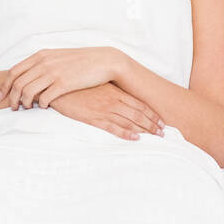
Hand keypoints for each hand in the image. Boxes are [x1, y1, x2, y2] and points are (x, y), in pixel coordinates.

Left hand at [0, 47, 123, 109]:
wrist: (103, 61)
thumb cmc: (80, 61)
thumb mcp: (57, 57)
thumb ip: (42, 64)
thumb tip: (28, 76)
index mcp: (41, 55)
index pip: (14, 71)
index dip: (4, 86)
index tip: (0, 97)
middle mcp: (44, 63)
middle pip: (18, 83)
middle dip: (12, 98)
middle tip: (13, 108)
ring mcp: (54, 73)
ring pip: (28, 92)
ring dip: (25, 104)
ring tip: (28, 109)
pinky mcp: (64, 84)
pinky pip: (45, 98)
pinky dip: (41, 105)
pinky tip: (45, 107)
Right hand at [49, 83, 164, 140]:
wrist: (59, 88)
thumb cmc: (78, 85)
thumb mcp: (97, 84)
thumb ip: (111, 90)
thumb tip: (122, 96)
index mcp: (114, 91)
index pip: (139, 103)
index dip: (152, 113)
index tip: (161, 121)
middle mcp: (112, 100)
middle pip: (138, 114)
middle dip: (153, 124)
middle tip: (163, 132)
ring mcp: (104, 110)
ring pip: (130, 122)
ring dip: (145, 130)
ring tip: (155, 137)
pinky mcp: (94, 119)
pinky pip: (114, 128)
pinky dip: (126, 134)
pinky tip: (136, 139)